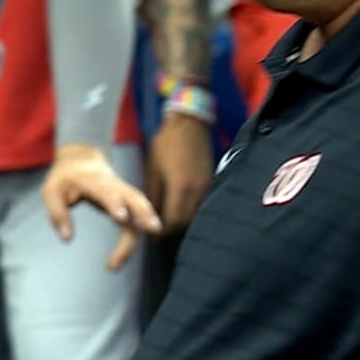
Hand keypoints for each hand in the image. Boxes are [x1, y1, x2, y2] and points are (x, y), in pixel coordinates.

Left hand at [41, 143, 162, 270]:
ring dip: (148, 218)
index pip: (106, 192)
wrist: (80, 159)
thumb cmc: (64, 178)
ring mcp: (122, 191)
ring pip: (140, 204)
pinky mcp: (125, 199)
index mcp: (93, 181)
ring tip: (155, 234)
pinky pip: (138, 212)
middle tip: (153, 228)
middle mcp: (112, 185)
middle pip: (132, 197)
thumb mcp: (51, 191)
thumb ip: (58, 214)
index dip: (115, 204)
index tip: (122, 218)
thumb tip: (66, 238)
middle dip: (143, 211)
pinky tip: (143, 241)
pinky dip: (143, 225)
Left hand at [146, 113, 213, 234]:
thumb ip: (152, 194)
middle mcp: (197, 190)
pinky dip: (191, 210)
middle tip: (157, 230)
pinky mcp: (212, 182)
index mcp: (180, 187)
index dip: (161, 232)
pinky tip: (180, 207)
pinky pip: (202, 204)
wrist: (189, 124)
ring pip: (195, 215)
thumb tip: (148, 214)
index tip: (151, 235)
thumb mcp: (153, 168)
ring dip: (182, 221)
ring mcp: (207, 186)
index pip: (172, 221)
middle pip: (185, 222)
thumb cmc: (166, 144)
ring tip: (167, 220)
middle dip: (171, 229)